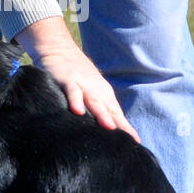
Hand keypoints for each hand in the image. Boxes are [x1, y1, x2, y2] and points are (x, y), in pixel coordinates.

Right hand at [13, 15, 140, 141]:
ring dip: (102, 114)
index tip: (136, 144)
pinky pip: (72, 91)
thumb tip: (105, 130)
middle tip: (128, 141)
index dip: (126, 129)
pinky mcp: (68, 79)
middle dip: (119, 125)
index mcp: (103, 95)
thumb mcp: (89, 91)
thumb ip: (96, 108)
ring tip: (109, 127)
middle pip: (110, 110)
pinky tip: (77, 111)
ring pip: (94, 101)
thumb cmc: (76, 75)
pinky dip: (75, 100)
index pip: (117, 114)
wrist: (58, 48)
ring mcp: (83, 84)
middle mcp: (96, 90)